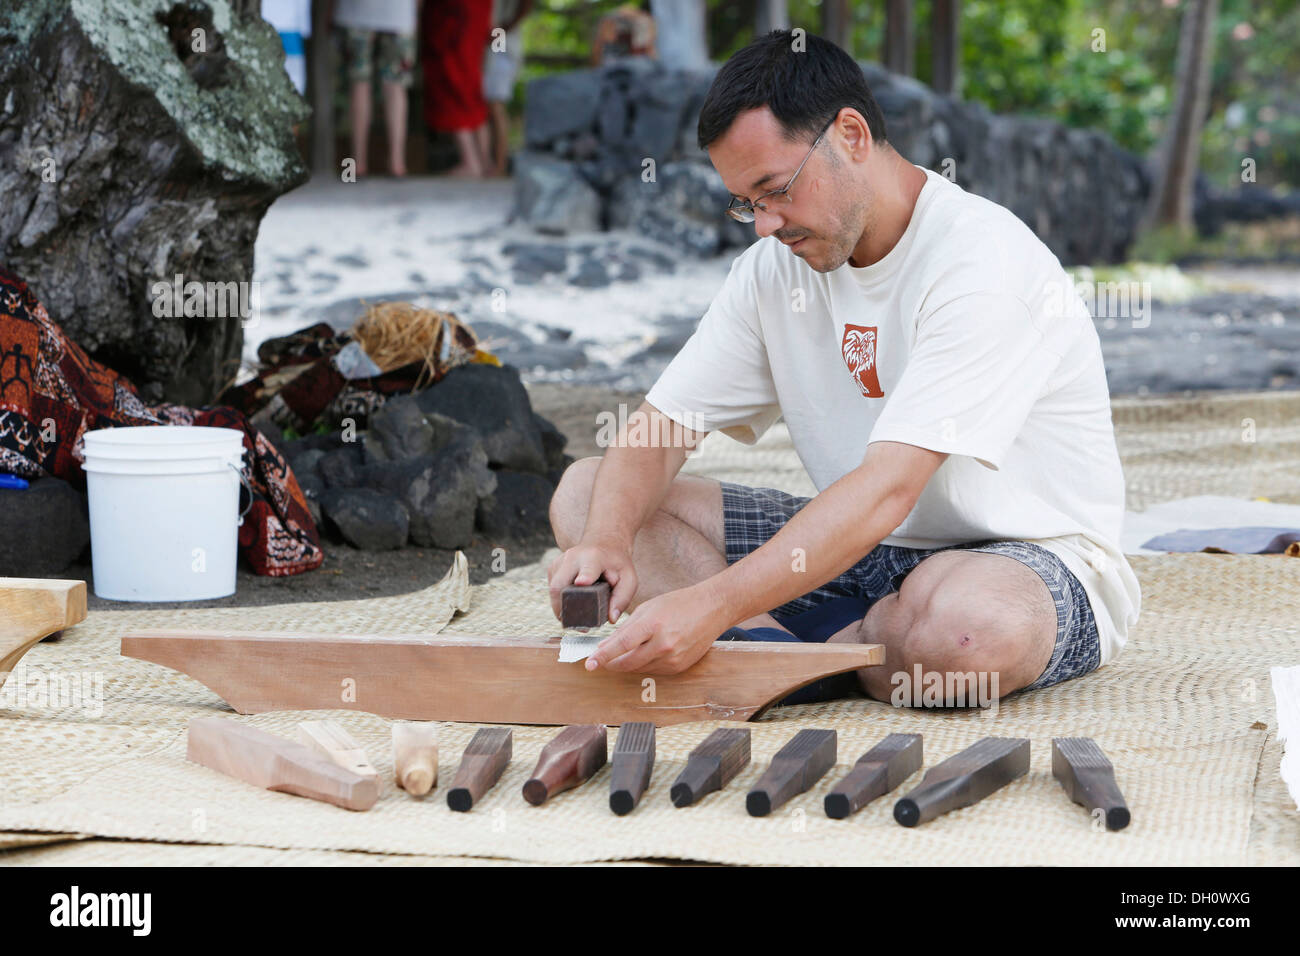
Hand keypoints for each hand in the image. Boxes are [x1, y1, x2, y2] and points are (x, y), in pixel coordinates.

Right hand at [547, 534, 637, 624]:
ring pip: (553, 591)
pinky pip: (553, 590)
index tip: (582, 582)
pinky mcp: (553, 568)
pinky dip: (561, 601)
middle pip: (559, 585)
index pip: (588, 568)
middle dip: (564, 609)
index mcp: (594, 557)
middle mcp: (573, 557)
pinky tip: (574, 602)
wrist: (604, 543)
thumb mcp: (629, 578)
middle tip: (578, 626)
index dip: (584, 576)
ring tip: (579, 614)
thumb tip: (611, 618)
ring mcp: (559, 561)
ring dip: (563, 607)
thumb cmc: (617, 564)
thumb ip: (622, 599)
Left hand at [585, 586, 730, 674]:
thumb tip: (606, 646)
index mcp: (653, 624)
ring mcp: (673, 658)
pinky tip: (644, 653)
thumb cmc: (679, 603)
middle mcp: (664, 644)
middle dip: (611, 663)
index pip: (621, 645)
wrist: (712, 609)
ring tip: (623, 652)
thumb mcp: (648, 608)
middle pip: (628, 662)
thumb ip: (626, 628)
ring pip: (639, 668)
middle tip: (600, 660)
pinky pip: (653, 670)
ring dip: (627, 663)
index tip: (590, 664)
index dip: (603, 656)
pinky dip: (644, 664)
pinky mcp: (679, 667)